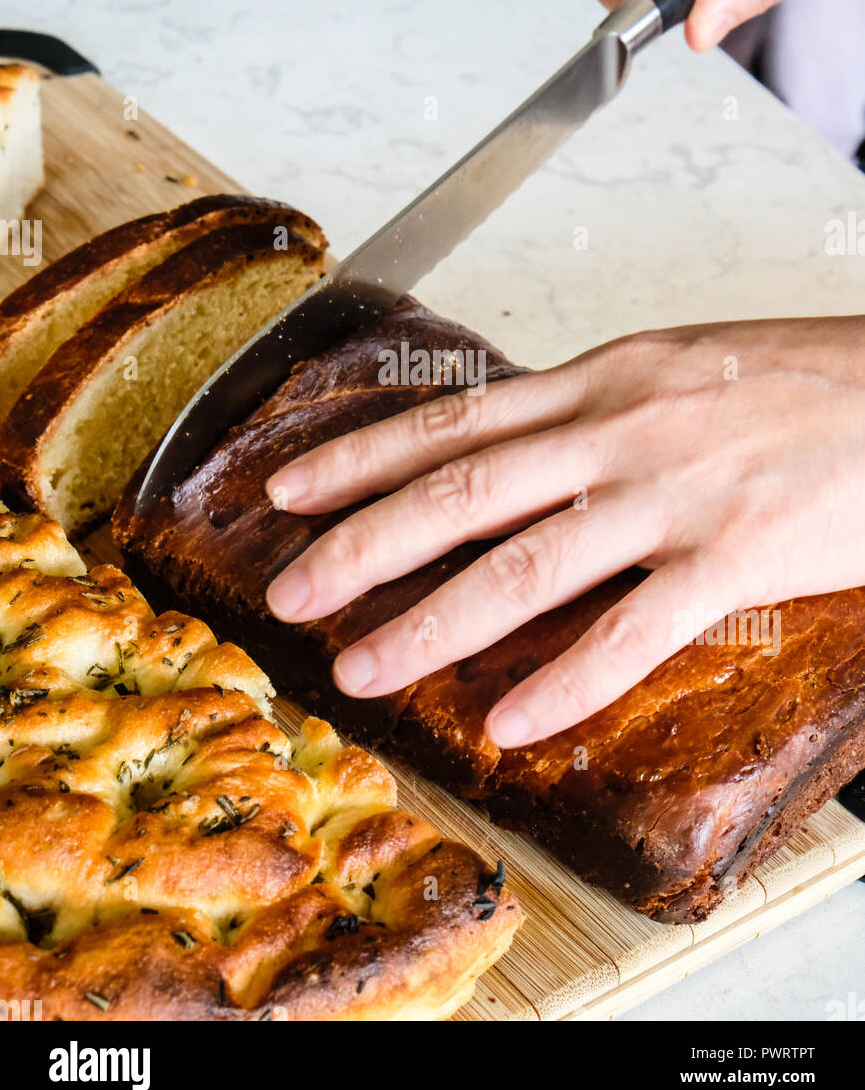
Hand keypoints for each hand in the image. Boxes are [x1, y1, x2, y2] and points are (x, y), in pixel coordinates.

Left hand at [266, 316, 864, 747]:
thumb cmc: (800, 381)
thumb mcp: (677, 369)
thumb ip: (594, 410)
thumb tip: (514, 447)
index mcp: (603, 382)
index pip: (455, 419)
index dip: (363, 456)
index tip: (292, 487)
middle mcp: (619, 432)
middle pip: (462, 490)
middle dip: (362, 544)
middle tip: (289, 593)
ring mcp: (673, 495)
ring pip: (525, 565)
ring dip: (432, 622)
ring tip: (363, 669)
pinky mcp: (735, 556)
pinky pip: (634, 631)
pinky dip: (566, 680)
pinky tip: (512, 721)